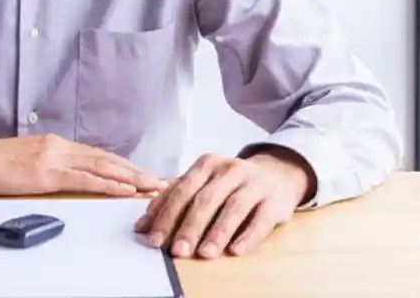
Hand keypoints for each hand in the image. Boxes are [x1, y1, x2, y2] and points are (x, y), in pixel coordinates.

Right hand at [0, 133, 165, 195]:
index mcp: (55, 144)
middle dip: (137, 170)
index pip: (98, 155)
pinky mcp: (46, 172)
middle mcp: (59, 146)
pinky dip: (109, 183)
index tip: (145, 173)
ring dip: (132, 177)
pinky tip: (126, 189)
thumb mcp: (22, 162)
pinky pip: (85, 179)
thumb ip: (44, 165)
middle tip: (162, 180)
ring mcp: (54, 157)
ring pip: (103, 166)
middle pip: (108, 158)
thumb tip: (59, 176)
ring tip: (155, 186)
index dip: (124, 164)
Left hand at [134, 149, 313, 258]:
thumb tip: (142, 226)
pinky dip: (248, 236)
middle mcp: (230, 170)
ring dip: (217, 232)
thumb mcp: (203, 184)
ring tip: (205, 254)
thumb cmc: (230, 183)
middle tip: (177, 251)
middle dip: (189, 227)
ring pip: (233, 208)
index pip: (182, 190)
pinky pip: (261, 219)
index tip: (153, 238)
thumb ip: (173, 200)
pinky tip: (236, 251)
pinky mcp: (275, 200)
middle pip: (205, 200)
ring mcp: (254, 183)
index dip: (166, 215)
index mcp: (207, 164)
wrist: (277, 173)